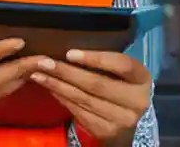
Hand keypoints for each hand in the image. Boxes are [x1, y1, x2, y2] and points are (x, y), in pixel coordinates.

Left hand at [30, 50, 151, 145]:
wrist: (126, 118)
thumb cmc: (117, 84)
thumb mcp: (118, 71)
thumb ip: (102, 60)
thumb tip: (66, 49)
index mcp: (142, 78)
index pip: (121, 65)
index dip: (95, 58)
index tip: (69, 53)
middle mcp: (138, 100)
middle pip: (98, 84)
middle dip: (67, 72)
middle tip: (43, 62)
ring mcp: (124, 119)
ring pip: (85, 99)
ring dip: (57, 86)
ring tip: (38, 74)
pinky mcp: (108, 131)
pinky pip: (79, 112)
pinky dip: (61, 98)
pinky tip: (49, 88)